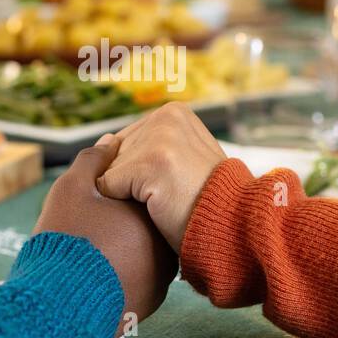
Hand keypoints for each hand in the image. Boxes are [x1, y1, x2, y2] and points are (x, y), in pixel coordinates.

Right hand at [34, 136, 178, 331]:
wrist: (60, 309)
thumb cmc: (64, 243)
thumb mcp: (71, 189)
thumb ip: (93, 161)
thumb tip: (110, 142)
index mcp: (149, 210)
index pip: (140, 184)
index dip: (112, 185)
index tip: (90, 197)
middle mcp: (165, 240)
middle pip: (144, 217)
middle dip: (119, 215)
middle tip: (87, 222)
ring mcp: (163, 274)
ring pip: (144, 248)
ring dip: (122, 243)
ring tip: (89, 246)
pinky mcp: (152, 300)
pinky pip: (141, 275)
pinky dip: (123, 269)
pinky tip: (95, 270)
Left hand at [96, 103, 226, 252]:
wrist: (234, 226)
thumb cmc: (204, 200)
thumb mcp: (181, 158)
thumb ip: (146, 146)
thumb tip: (103, 140)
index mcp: (174, 112)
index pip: (124, 141)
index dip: (134, 173)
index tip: (166, 185)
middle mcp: (166, 117)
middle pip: (114, 155)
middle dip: (128, 183)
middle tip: (165, 195)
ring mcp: (159, 138)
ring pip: (109, 171)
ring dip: (128, 195)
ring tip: (163, 200)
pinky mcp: (150, 162)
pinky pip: (108, 186)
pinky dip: (124, 205)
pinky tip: (157, 207)